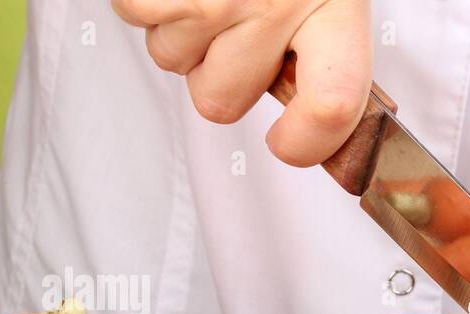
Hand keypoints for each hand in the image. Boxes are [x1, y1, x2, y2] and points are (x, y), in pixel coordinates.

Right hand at [112, 0, 371, 165]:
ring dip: (180, 25)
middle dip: (217, 72)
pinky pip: (136, 17)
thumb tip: (316, 115)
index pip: (332, 106)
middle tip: (232, 20)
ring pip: (172, 60)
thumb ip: (323, 45)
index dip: (308, 144)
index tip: (288, 143)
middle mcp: (272, 2)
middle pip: (221, 101)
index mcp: (333, 3)